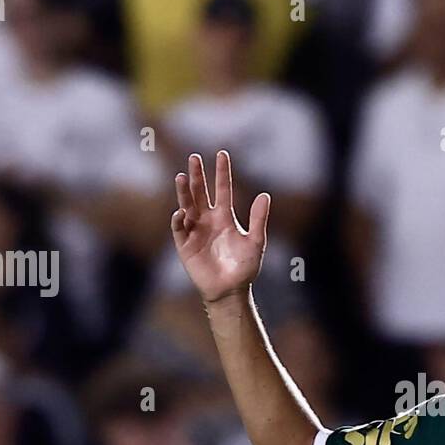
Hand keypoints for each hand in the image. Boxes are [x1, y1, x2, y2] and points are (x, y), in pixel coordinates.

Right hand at [172, 151, 270, 304]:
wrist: (231, 290)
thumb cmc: (244, 268)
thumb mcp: (255, 242)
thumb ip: (258, 219)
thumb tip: (265, 195)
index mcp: (225, 217)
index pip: (223, 189)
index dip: (222, 172)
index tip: (222, 154)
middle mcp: (208, 220)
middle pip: (200, 193)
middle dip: (197, 176)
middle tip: (194, 158)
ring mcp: (195, 231)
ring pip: (187, 206)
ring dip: (184, 192)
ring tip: (181, 177)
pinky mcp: (185, 245)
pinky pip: (179, 229)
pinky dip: (179, 220)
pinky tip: (182, 212)